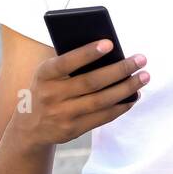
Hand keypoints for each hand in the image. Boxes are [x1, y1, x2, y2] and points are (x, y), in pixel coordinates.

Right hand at [12, 39, 147, 146]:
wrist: (29, 127)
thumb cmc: (47, 89)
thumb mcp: (48, 74)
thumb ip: (70, 64)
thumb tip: (109, 53)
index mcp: (44, 75)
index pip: (66, 62)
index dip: (88, 53)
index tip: (110, 43)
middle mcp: (51, 95)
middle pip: (92, 82)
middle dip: (120, 70)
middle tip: (141, 60)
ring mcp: (62, 115)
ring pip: (101, 101)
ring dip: (126, 88)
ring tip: (144, 77)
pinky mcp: (73, 130)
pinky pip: (102, 117)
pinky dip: (121, 106)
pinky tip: (133, 96)